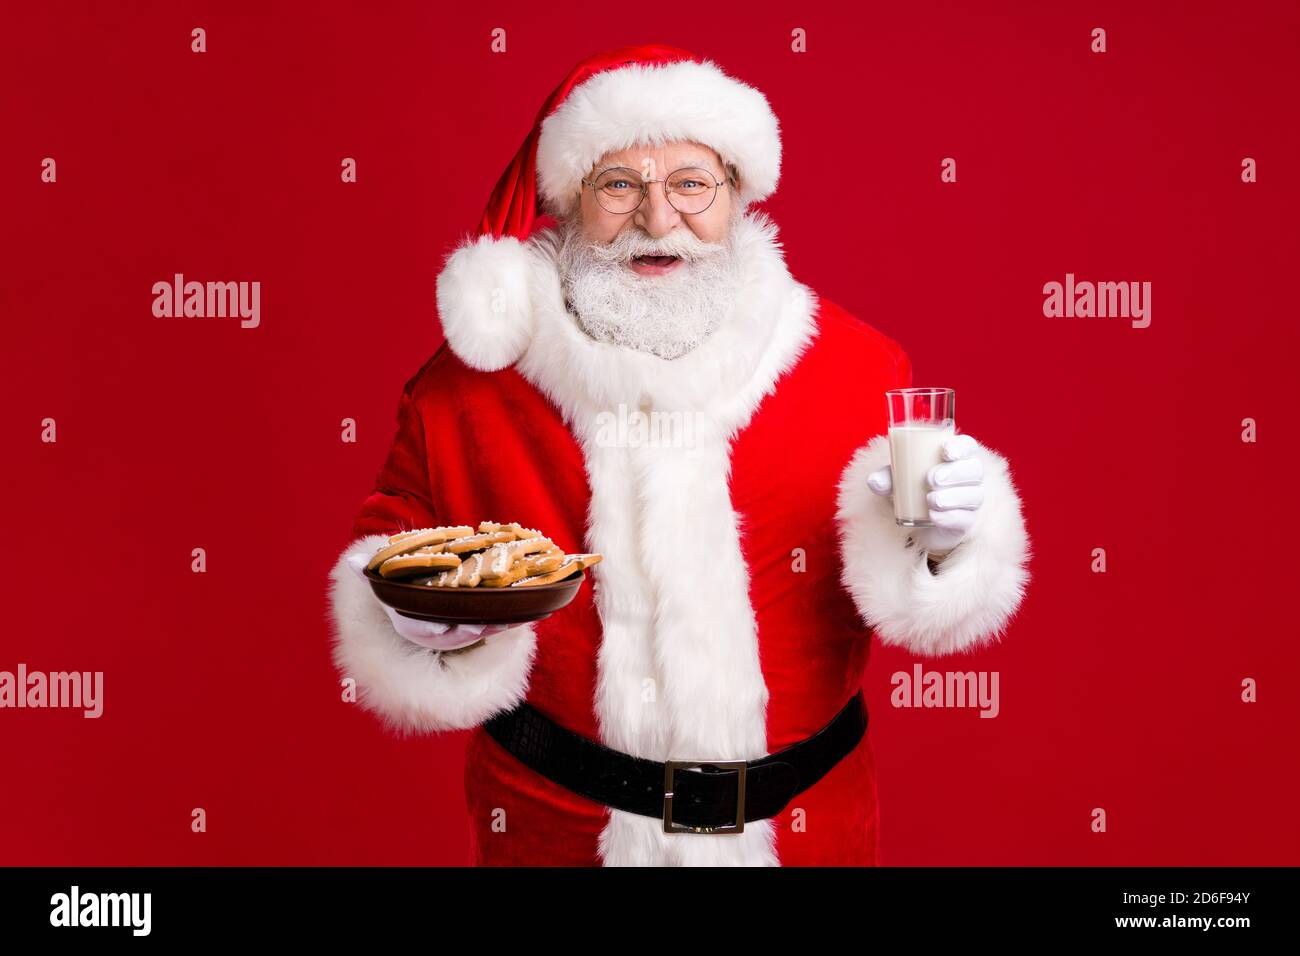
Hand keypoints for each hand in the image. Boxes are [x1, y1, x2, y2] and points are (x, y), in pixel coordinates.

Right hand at [346, 551, 509, 649]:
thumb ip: (371, 570)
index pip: (423, 631)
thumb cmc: (401, 582)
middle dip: (471, 632)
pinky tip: (526, 612)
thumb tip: (352, 564)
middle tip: (486, 624)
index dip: (436, 630)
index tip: (446, 626)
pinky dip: (508, 620)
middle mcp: (434, 632)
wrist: (417, 591)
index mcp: (411, 622)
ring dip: (496, 628)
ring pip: (478, 633)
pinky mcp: (476, 625)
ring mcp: (456, 631)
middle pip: (455, 637)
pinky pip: (494, 626)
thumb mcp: (385, 576)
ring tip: (512, 619)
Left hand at [866, 433, 984, 555]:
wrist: (917, 521)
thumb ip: (886, 477)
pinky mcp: (967, 521)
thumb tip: (874, 481)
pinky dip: (950, 517)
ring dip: (953, 496)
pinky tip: (934, 516)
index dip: (961, 447)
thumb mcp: (897, 480)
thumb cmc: (911, 488)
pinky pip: (966, 518)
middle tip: (930, 479)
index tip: (946, 452)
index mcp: (956, 457)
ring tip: (931, 500)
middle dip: (954, 473)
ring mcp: (971, 500)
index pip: (968, 446)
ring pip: (974, 495)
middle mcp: (969, 476)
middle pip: (974, 469)